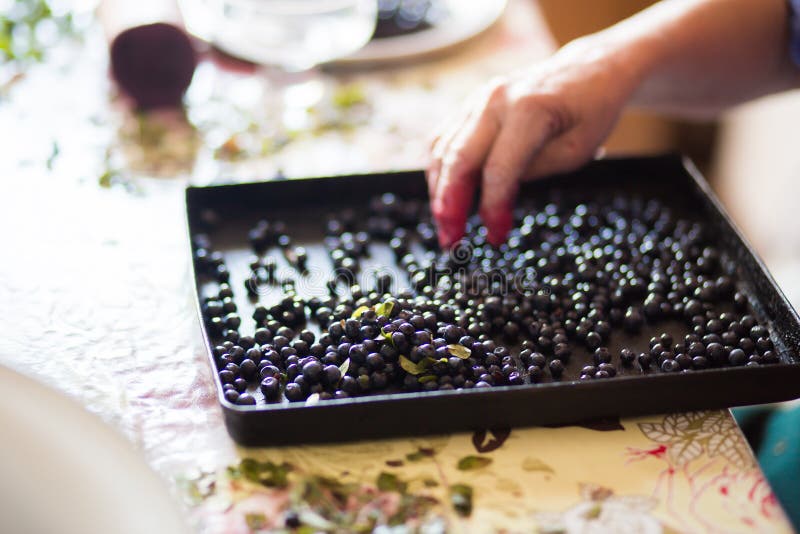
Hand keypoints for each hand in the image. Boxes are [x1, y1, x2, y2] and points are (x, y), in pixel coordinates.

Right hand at [427, 40, 638, 247]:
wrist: (589, 70)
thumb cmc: (590, 112)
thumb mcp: (575, 152)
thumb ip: (531, 171)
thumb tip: (493, 194)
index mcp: (529, 109)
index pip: (498, 170)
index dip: (493, 208)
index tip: (496, 236)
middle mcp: (496, 99)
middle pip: (459, 160)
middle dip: (450, 206)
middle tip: (453, 241)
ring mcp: (479, 99)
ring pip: (443, 150)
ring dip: (439, 193)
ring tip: (447, 226)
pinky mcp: (471, 104)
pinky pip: (443, 140)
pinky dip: (440, 172)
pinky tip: (445, 197)